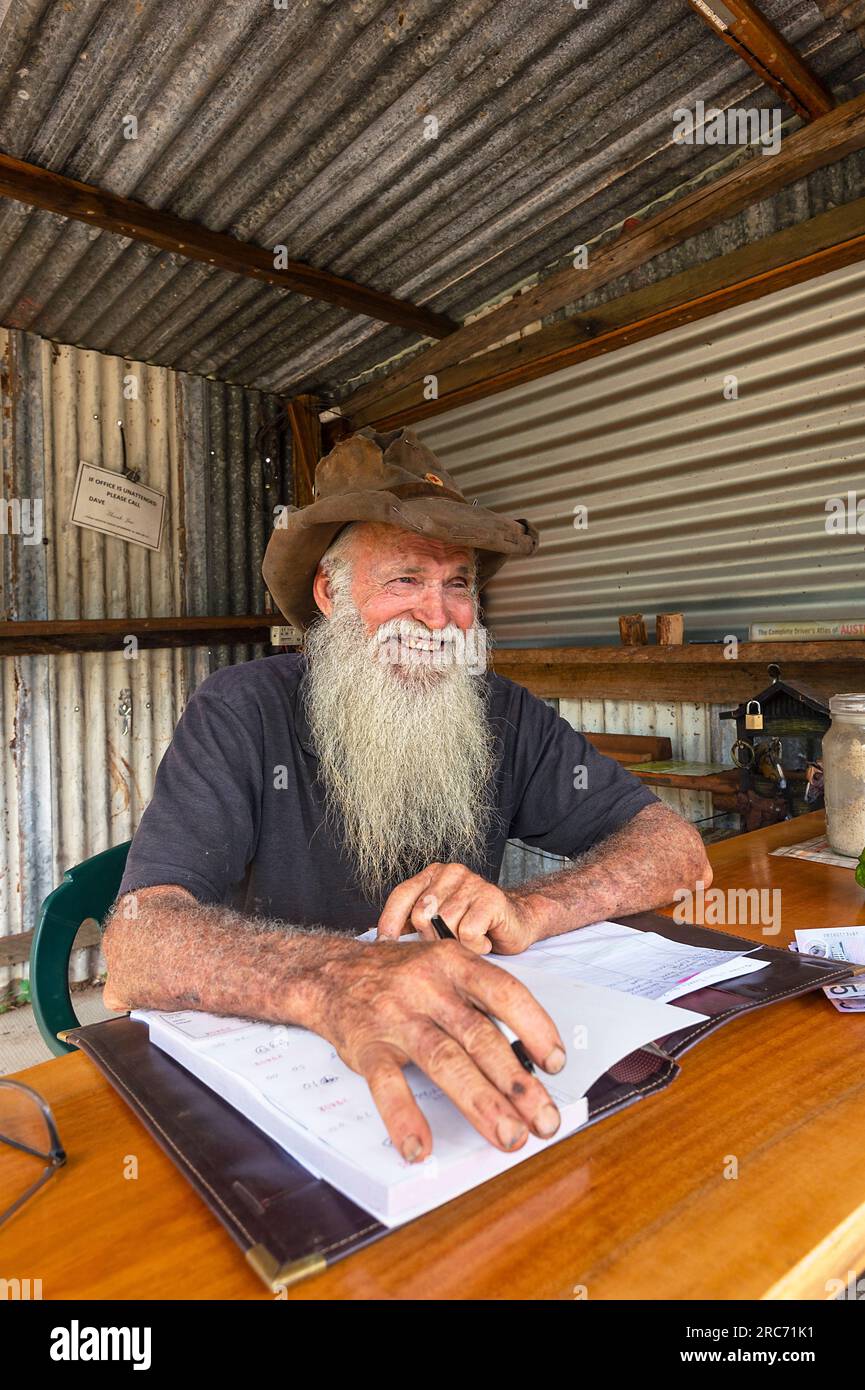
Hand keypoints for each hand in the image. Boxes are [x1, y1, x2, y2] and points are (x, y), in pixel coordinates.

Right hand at [318, 937, 565, 1161]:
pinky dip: (403, 1116)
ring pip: (443, 1060)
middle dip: (517, 1082)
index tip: (556, 1063)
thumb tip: (529, 1054)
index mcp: (453, 963)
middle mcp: (427, 987)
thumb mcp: (443, 968)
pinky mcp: (366, 1045)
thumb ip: (479, 1003)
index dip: (536, 1027)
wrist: (330, 972)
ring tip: (508, 1136)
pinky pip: (386, 1083)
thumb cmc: (400, 976)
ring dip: (480, 1102)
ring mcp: (395, 1016)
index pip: (504, 993)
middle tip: (544, 1120)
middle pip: (480, 1036)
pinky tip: (420, 1147)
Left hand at [377, 863, 540, 954]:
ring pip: (445, 926)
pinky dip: (475, 946)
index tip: (383, 946)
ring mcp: (472, 882)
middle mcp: (450, 872)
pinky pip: (467, 933)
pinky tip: (485, 941)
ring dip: (457, 944)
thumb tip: (379, 943)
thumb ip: (412, 923)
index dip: (389, 922)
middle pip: (421, 915)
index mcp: (432, 874)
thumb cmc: (474, 925)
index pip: (401, 895)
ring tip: (470, 940)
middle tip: (449, 943)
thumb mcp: (437, 921)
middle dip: (431, 938)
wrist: (519, 922)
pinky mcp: (491, 897)